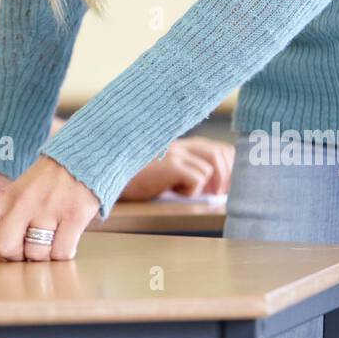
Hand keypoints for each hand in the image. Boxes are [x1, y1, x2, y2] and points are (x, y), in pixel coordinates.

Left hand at [0, 157, 100, 261]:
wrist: (83, 157)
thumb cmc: (46, 183)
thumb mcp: (15, 197)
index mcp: (3, 199)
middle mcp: (21, 204)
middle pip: (4, 249)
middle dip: (15, 255)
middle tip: (27, 243)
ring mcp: (47, 209)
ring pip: (35, 255)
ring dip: (43, 253)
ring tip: (51, 231)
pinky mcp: (73, 216)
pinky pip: (61, 254)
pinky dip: (63, 252)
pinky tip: (66, 233)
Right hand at [119, 137, 233, 201]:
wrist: (109, 175)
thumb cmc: (137, 178)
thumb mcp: (166, 170)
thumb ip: (187, 169)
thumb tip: (217, 187)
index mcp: (182, 143)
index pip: (219, 148)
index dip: (229, 166)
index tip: (227, 185)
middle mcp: (180, 144)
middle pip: (219, 154)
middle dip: (226, 176)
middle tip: (219, 194)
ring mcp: (174, 153)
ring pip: (209, 168)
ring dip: (206, 185)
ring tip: (192, 192)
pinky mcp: (169, 165)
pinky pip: (196, 178)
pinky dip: (191, 190)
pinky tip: (173, 191)